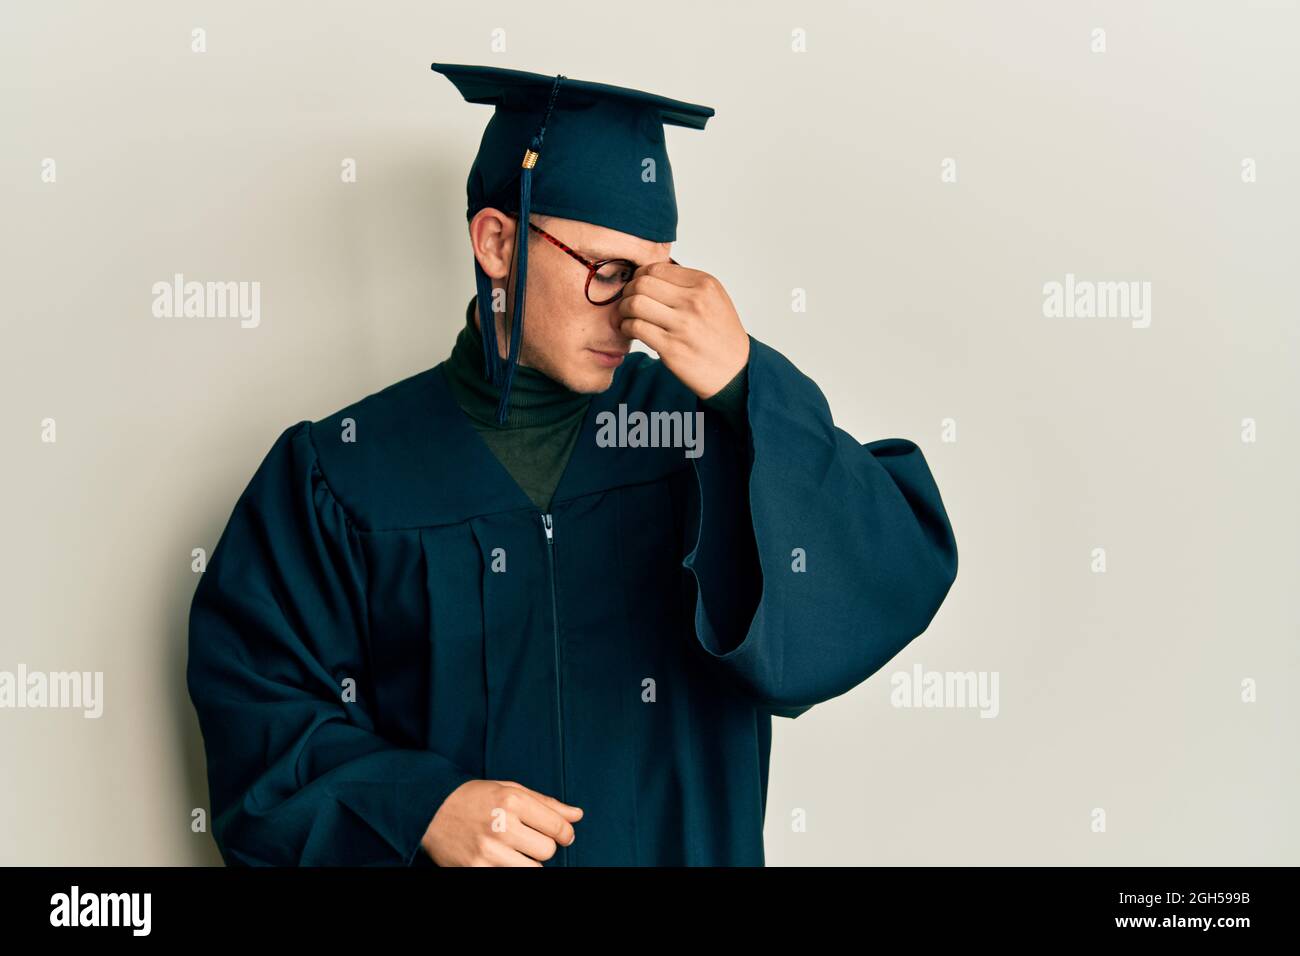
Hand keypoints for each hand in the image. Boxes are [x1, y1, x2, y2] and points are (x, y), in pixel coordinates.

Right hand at [421, 779, 582, 865]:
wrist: (431, 810)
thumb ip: (546, 804)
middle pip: (548, 850)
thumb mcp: (510, 790)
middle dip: (544, 846)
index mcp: (512, 801)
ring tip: (514, 848)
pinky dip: (511, 869)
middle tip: (528, 838)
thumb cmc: (475, 798)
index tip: (564, 835)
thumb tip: (577, 815)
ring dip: (529, 861)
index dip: (566, 834)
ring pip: (533, 869)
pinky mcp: (476, 869)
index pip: (557, 827)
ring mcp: (488, 851)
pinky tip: (501, 858)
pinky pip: (511, 878)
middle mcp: (501, 826)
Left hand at [617, 261, 749, 399]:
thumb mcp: (714, 298)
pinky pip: (636, 327)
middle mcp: (694, 301)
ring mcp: (683, 325)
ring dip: (624, 309)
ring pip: (635, 304)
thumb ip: (687, 283)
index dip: (640, 276)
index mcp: (704, 284)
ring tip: (627, 316)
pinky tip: (631, 331)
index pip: (657, 268)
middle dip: (628, 291)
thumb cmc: (721, 334)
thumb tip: (650, 272)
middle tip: (628, 301)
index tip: (638, 287)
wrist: (734, 370)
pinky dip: (626, 327)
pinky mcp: (671, 347)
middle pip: (642, 283)